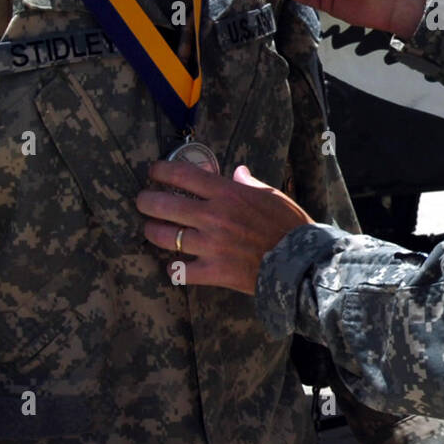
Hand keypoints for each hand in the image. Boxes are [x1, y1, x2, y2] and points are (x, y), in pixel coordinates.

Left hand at [136, 161, 313, 294]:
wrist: (301, 263)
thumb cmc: (290, 226)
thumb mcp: (273, 196)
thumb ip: (250, 183)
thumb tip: (237, 172)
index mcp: (228, 194)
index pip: (184, 176)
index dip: (161, 171)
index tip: (153, 172)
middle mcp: (213, 217)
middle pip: (164, 205)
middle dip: (146, 201)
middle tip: (143, 201)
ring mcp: (211, 245)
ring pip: (165, 237)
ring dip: (152, 232)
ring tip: (150, 230)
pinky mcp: (213, 271)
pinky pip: (181, 271)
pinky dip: (173, 269)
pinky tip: (172, 266)